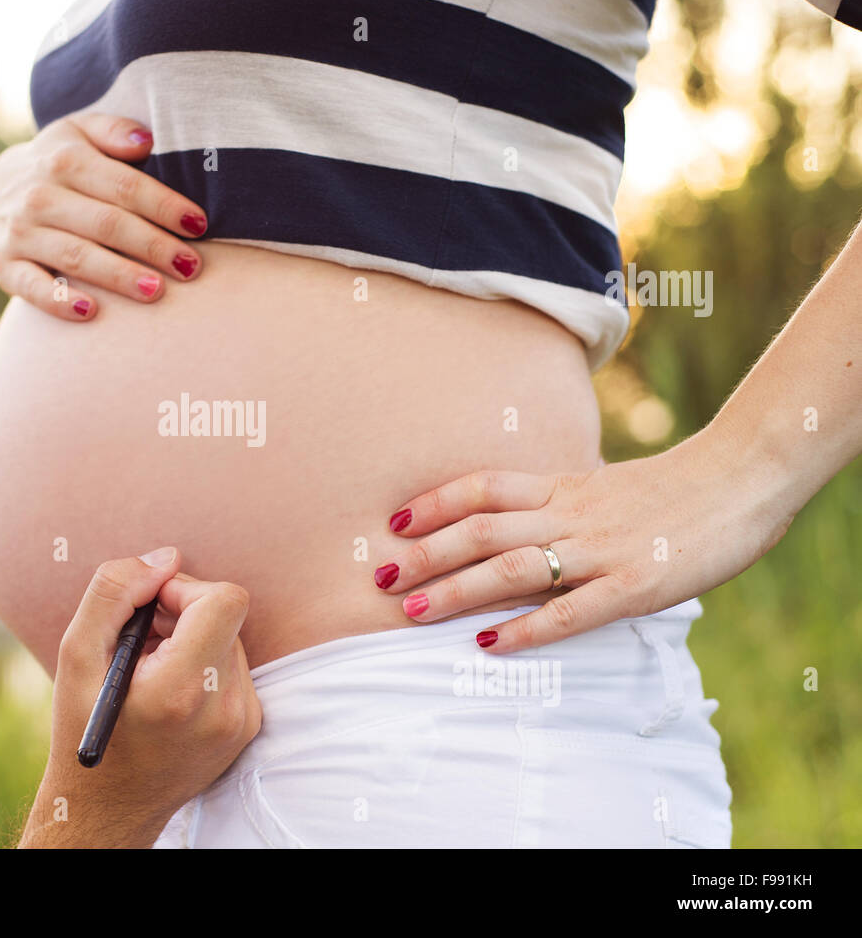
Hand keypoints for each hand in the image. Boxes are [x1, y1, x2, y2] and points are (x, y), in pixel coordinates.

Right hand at [0, 113, 207, 320]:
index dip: (164, 206)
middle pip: (106, 224)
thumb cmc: (57, 164)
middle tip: (190, 266)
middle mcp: (39, 196)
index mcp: (65, 160)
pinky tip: (92, 312)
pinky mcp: (4, 266)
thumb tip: (146, 141)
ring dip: (118, 276)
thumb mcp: (79, 133)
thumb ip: (113, 130)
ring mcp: (20, 233)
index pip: (124, 186)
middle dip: (152, 246)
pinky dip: (59, 302)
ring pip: (76, 257)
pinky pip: (32, 288)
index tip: (198, 225)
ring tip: (156, 290)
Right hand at [19, 547, 260, 847]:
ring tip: (150, 669)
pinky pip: (236, 666)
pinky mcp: (249, 726)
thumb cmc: (85, 726)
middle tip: (141, 640)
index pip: (224, 601)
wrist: (107, 807)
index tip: (151, 608)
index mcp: (182, 688)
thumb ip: (115, 593)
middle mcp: (224, 707)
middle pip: (225, 616)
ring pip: (231, 638)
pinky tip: (169, 689)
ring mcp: (242, 720)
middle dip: (182, 614)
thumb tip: (166, 558)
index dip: (184, 589)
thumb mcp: (77, 654)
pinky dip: (204, 664)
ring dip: (192, 639)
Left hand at [372, 433, 792, 652]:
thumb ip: (560, 503)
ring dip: (456, 591)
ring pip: (513, 568)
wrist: (743, 478)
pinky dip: (526, 629)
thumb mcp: (603, 486)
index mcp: (563, 487)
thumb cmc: (674, 489)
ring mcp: (600, 550)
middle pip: (482, 529)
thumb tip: (517, 523)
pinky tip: (490, 646)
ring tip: (412, 612)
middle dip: (427, 554)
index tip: (394, 522)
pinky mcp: (633, 586)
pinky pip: (570, 611)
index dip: (435, 503)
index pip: (483, 487)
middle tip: (381, 578)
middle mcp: (570, 514)